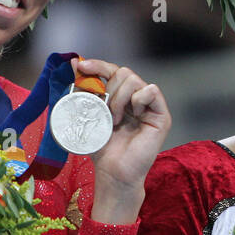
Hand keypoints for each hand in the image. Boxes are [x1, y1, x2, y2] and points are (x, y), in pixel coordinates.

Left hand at [71, 58, 170, 223]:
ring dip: (119, 98)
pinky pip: (152, 91)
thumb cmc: (102, 148)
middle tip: (103, 111)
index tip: (81, 67)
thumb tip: (73, 61)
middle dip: (109, 88)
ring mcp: (150, 106)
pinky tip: (133, 114)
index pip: (112, 70)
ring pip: (134, 79)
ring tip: (115, 119)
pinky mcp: (161, 116)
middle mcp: (137, 98)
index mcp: (121, 96)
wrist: (113, 172)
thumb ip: (83, 90)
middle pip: (124, 72)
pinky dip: (138, 99)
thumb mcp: (88, 114)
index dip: (98, 65)